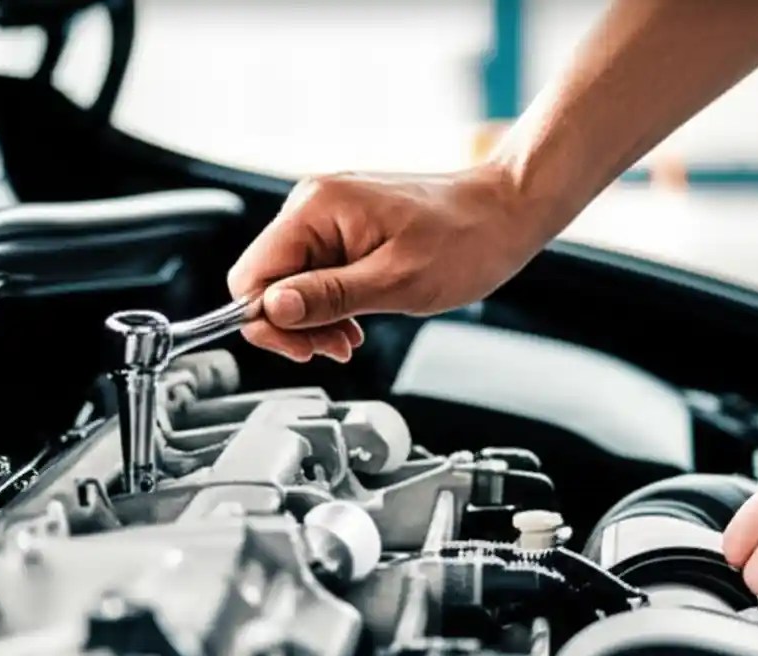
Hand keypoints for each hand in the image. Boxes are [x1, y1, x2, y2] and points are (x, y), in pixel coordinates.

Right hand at [226, 164, 545, 362]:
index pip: (251, 274)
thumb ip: (328, 298)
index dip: (268, 321)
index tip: (303, 349)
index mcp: (316, 208)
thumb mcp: (395, 282)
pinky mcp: (344, 228)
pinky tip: (354, 322)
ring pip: (289, 283)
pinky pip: (314, 274)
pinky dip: (329, 305)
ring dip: (313, 319)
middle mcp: (313, 204)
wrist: (506, 213)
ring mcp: (328, 215)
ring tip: (349, 338)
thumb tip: (273, 311)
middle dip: (293, 324)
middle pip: (266, 280)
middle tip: (333, 348)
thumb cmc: (466, 238)